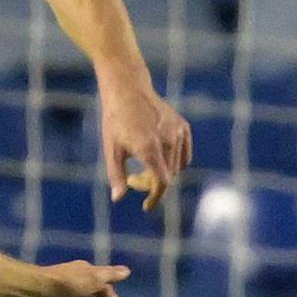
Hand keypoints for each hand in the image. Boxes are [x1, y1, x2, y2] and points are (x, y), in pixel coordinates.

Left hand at [98, 82, 192, 207]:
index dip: (154, 198)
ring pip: (177, 167)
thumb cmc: (115, 120)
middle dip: (151, 183)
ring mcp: (178, 133)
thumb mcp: (111, 149)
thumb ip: (117, 175)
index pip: (161, 183)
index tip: (146, 206)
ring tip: (142, 165)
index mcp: (149, 148)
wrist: (127, 90)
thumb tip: (117, 199)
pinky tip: (159, 158)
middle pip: (168, 176)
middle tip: (132, 179)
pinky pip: (185, 155)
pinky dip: (176, 162)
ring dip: (163, 173)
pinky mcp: (183, 127)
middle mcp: (168, 140)